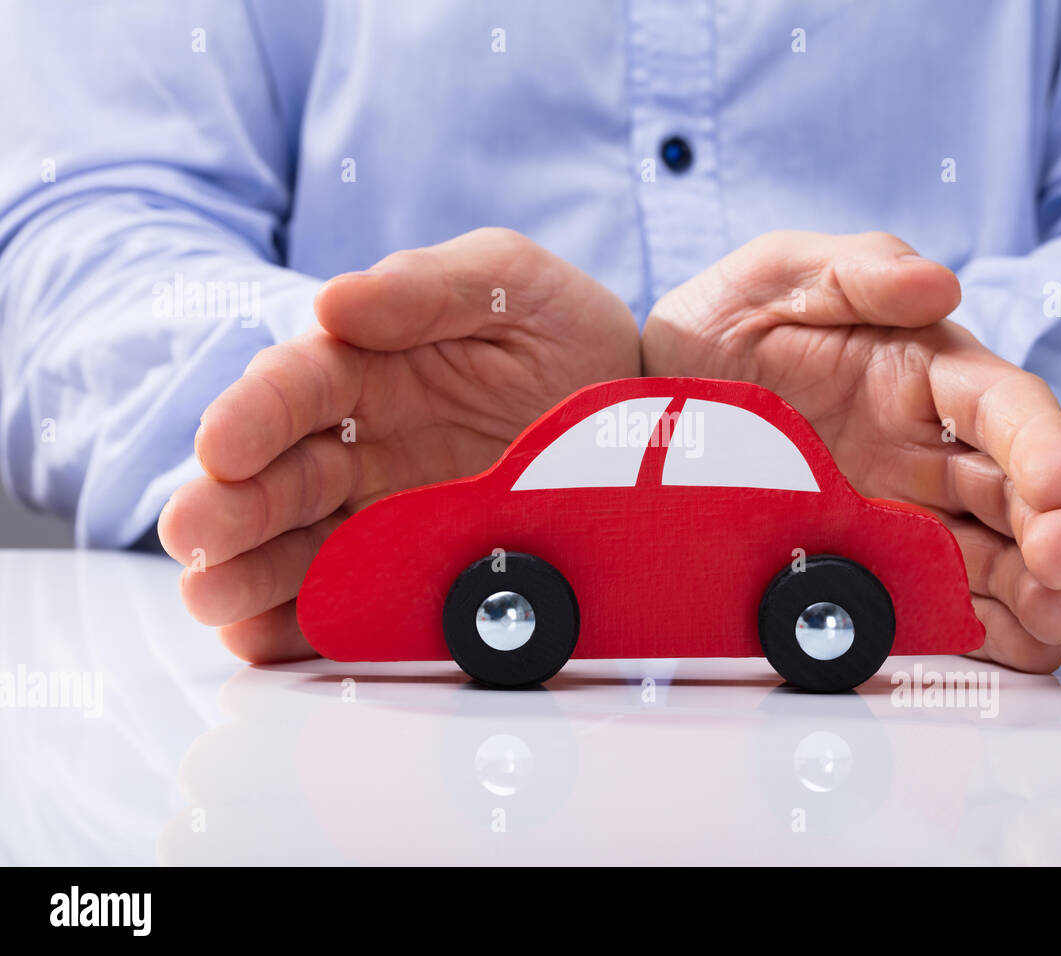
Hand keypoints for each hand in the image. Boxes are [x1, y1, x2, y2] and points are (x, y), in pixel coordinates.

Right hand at [160, 228, 639, 662]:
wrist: (637, 408)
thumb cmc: (562, 331)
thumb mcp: (508, 283)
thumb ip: (427, 288)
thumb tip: (334, 304)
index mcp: (365, 367)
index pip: (295, 389)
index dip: (253, 414)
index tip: (222, 444)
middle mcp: (360, 446)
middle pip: (279, 479)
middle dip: (230, 508)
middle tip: (193, 537)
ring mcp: (386, 516)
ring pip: (300, 549)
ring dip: (248, 577)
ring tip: (211, 601)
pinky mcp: (418, 572)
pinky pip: (354, 602)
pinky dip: (306, 626)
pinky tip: (267, 641)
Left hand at [642, 231, 1060, 672]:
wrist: (651, 392)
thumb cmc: (725, 321)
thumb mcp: (777, 276)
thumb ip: (857, 273)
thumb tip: (940, 285)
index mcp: (923, 371)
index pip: (1005, 407)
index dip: (1043, 445)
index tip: (1056, 486)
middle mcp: (925, 447)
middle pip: (1016, 493)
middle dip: (1053, 536)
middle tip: (1059, 580)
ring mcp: (898, 510)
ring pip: (989, 554)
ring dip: (1030, 594)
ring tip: (1047, 633)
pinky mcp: (863, 560)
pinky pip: (928, 596)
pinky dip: (971, 627)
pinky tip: (1001, 651)